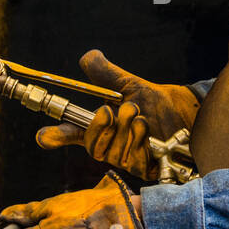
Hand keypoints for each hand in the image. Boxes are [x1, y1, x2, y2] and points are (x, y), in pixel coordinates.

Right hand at [35, 51, 199, 180]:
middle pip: (93, 146)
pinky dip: (140, 143)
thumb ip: (106, 74)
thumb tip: (87, 56)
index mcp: (100, 128)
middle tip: (112, 110)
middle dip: (103, 127)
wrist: (185, 115)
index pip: (72, 135)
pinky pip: (133, 162)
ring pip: (114, 153)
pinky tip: (150, 134)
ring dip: (126, 131)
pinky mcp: (144, 171)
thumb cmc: (155, 102)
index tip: (43, 135)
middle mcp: (109, 147)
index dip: (55, 136)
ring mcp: (126, 161)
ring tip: (140, 117)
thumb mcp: (129, 85)